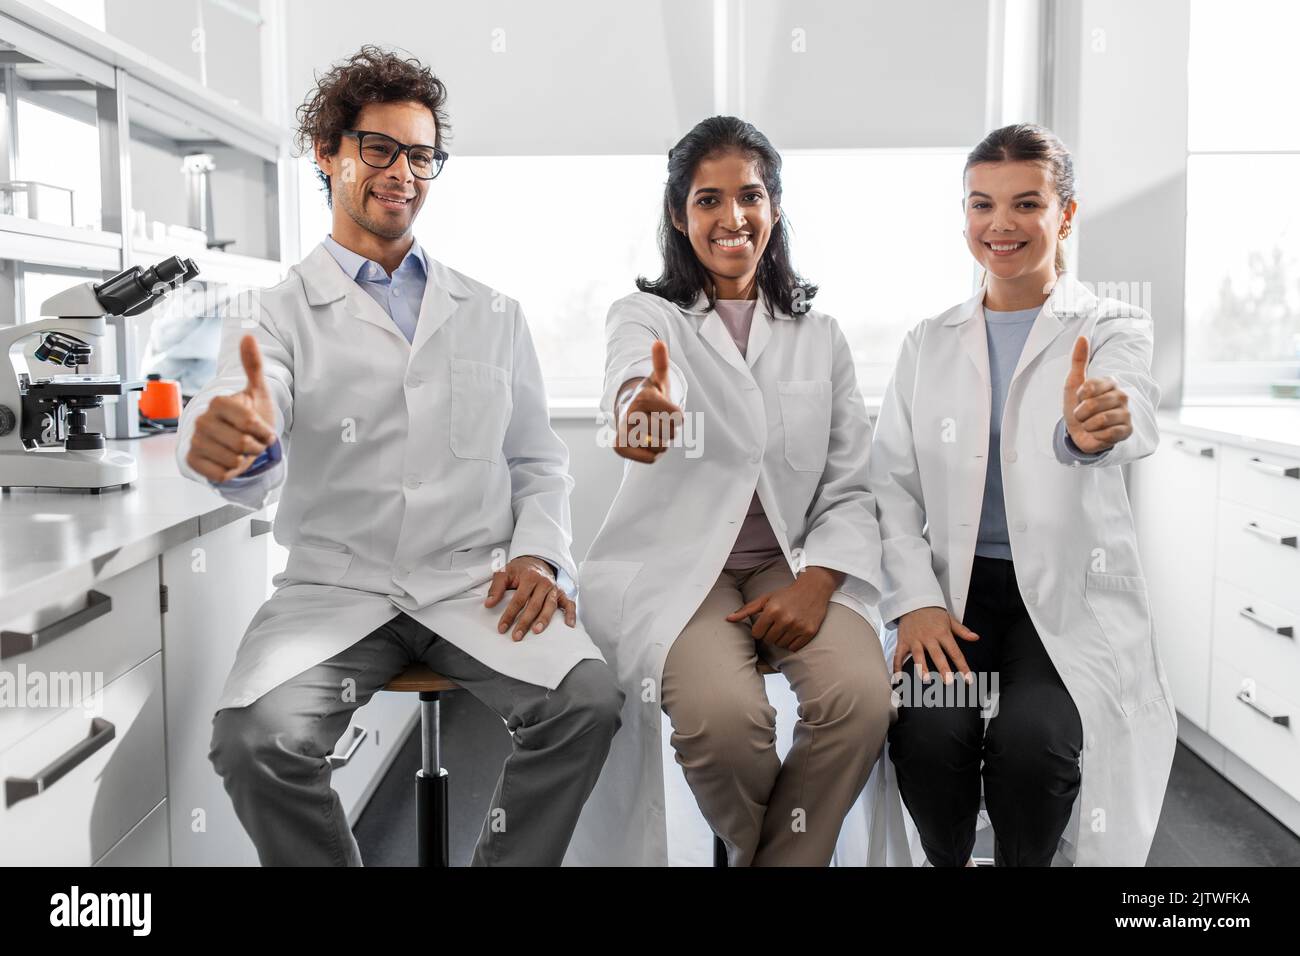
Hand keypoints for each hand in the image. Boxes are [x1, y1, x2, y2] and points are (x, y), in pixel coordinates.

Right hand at [186, 334, 277, 481]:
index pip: (250, 423)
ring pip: (233, 460)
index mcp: (218, 402)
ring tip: (242, 451)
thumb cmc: (250, 416)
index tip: (264, 430)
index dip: (264, 431)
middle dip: (256, 447)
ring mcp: (195, 440)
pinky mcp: (192, 460)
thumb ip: (253, 365)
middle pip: (242, 443)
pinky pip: (220, 474)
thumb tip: (248, 335)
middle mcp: (201, 420)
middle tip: (253, 442)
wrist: (235, 440)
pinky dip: (231, 472)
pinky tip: (229, 461)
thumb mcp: (257, 392)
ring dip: (245, 460)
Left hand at [484, 556, 575, 640]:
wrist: (536, 560)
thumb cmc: (519, 569)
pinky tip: (569, 625)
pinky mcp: (561, 593)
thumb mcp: (504, 573)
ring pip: (550, 606)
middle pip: (534, 605)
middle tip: (516, 636)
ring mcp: (554, 588)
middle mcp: (544, 583)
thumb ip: (496, 588)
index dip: (510, 614)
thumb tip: (489, 604)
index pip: (518, 599)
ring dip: (544, 620)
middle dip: (525, 622)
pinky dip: (571, 614)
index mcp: (529, 577)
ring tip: (536, 631)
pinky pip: (569, 604)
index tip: (502, 627)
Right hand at [613, 340, 682, 463]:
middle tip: (658, 421)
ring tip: (652, 431)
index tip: (666, 409)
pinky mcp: (619, 447)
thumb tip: (658, 342)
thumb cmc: (649, 397)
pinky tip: (646, 443)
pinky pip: (651, 458)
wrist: (627, 412)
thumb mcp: (658, 379)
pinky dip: (654, 454)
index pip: (679, 417)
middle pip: (671, 433)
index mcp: (644, 398)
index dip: (678, 416)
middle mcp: (630, 413)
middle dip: (670, 430)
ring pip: (661, 446)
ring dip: (662, 442)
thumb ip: (660, 363)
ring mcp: (623, 431)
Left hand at [725, 567, 840, 651]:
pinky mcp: (809, 632)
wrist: (813, 589)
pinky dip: (792, 643)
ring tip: (785, 627)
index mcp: (772, 610)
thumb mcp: (765, 599)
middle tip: (776, 625)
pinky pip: (793, 648)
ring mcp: (798, 626)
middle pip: (769, 640)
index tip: (765, 624)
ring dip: (781, 639)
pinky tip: (794, 631)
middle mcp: (785, 618)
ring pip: (781, 645)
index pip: (757, 633)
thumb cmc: (786, 594)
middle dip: (770, 634)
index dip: (759, 630)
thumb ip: (746, 610)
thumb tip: (728, 619)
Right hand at [894, 606, 979, 683]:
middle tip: (948, 681)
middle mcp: (928, 637)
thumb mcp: (950, 619)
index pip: (955, 652)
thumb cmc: (933, 613)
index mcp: (942, 633)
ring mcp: (914, 640)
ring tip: (925, 679)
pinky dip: (897, 666)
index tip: (968, 679)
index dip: (962, 666)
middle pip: (937, 655)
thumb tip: (976, 638)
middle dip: (943, 668)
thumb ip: (962, 630)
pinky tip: (898, 678)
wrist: (913, 602)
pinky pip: (899, 655)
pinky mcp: (903, 641)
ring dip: (921, 667)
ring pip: (918, 655)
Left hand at [1062, 336, 1131, 453]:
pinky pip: (1108, 434)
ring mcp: (1126, 413)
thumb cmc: (1077, 407)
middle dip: (1080, 413)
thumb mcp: (1073, 383)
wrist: (1080, 432)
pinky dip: (1097, 436)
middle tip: (1082, 415)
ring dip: (1087, 425)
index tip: (1079, 399)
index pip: (1089, 386)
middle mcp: (1122, 395)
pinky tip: (1098, 433)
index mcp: (1110, 382)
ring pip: (1100, 420)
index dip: (1078, 396)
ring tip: (1089, 424)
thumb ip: (1078, 361)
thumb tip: (1082, 337)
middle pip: (1093, 404)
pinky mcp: (1127, 430)